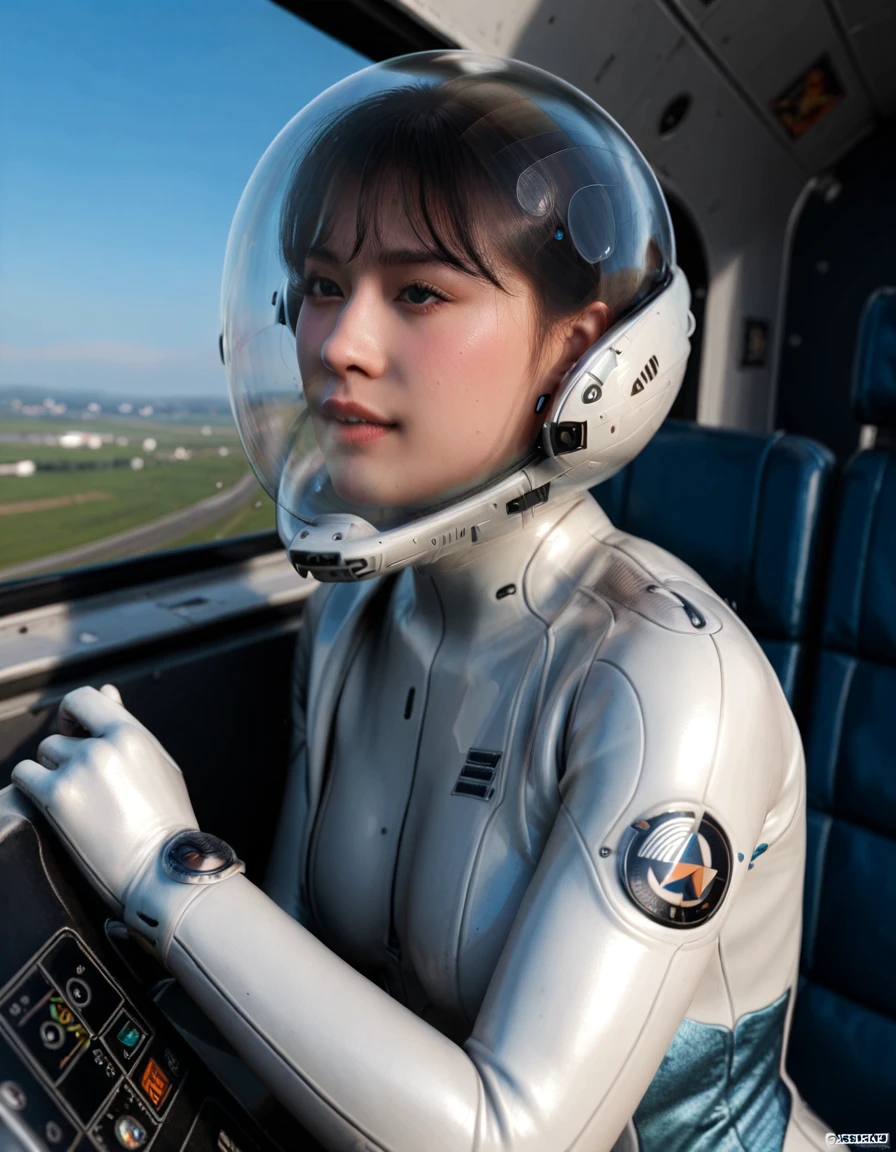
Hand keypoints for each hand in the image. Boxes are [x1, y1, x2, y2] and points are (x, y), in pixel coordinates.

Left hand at [12, 685, 197, 914]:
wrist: (162, 868)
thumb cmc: (167, 821)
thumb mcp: (158, 763)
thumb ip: (128, 728)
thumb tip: (108, 692)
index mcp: (131, 734)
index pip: (84, 698)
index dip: (73, 715)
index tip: (74, 731)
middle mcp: (102, 746)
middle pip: (60, 737)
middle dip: (67, 758)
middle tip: (85, 788)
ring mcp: (77, 770)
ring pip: (43, 756)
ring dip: (52, 775)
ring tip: (78, 804)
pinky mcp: (56, 797)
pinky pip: (24, 775)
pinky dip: (31, 788)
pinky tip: (51, 806)